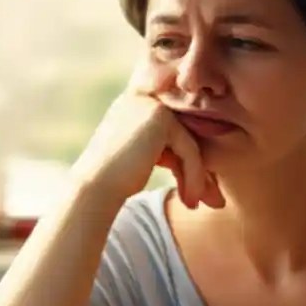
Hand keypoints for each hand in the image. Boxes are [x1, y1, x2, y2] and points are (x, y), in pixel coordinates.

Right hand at [71, 60, 224, 209]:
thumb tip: (207, 166)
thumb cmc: (113, 183)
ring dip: (198, 178)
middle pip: (186, 135)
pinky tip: (190, 201)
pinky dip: (194, 177)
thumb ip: (170, 150)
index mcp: (135, 106)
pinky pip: (190, 149)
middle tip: (213, 200)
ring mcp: (150, 106)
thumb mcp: (145, 160)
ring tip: (197, 206)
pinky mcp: (159, 119)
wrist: (92, 190)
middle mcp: (141, 99)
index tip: (203, 190)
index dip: (191, 160)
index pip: (176, 130)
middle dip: (200, 170)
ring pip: (191, 144)